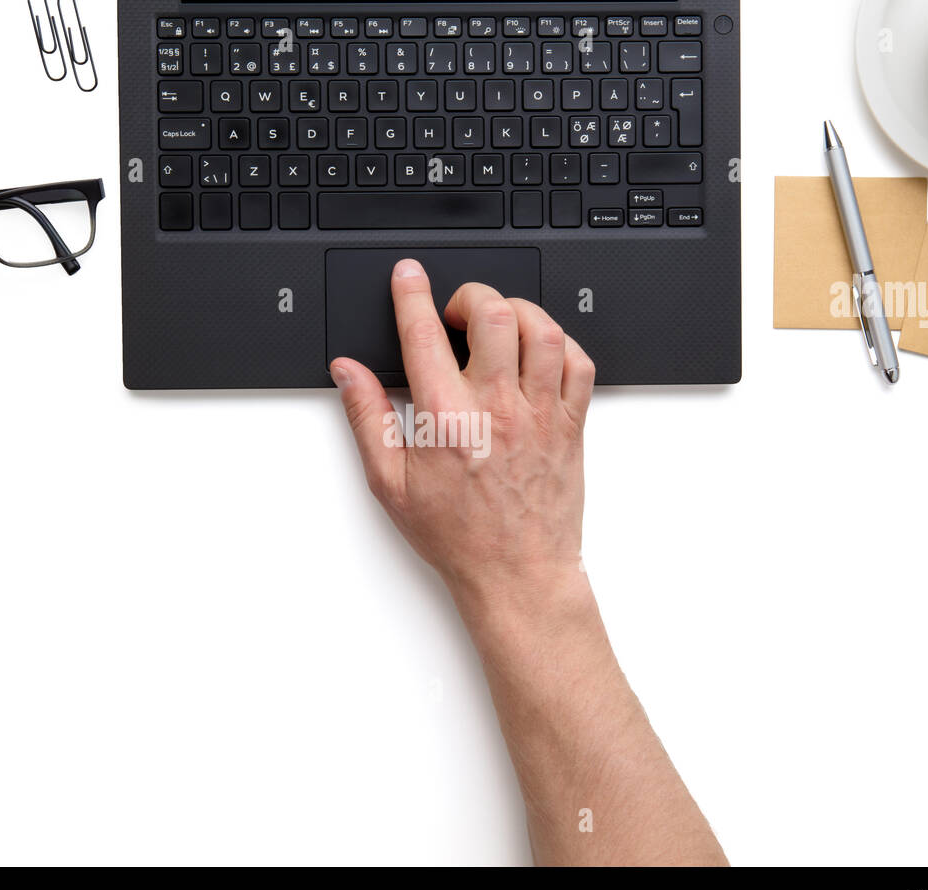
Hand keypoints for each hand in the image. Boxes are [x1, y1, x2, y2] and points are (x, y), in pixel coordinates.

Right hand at [330, 259, 595, 607]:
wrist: (518, 574)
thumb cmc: (459, 536)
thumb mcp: (391, 483)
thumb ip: (368, 419)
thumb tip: (348, 373)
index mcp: (449, 420)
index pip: (425, 334)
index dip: (411, 293)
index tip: (408, 276)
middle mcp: (499, 409)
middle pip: (494, 314)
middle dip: (471, 296)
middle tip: (456, 313)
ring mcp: (541, 415)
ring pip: (543, 329)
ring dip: (518, 312)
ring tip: (498, 325)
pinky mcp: (571, 426)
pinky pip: (578, 363)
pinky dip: (560, 344)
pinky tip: (537, 355)